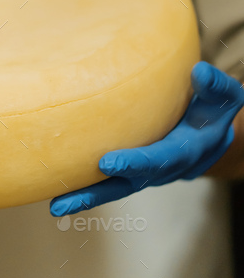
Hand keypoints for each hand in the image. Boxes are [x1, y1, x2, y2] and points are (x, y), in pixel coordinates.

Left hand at [50, 61, 243, 215]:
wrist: (213, 128)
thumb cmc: (213, 106)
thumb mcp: (222, 95)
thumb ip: (214, 86)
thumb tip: (199, 72)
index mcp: (190, 148)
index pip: (163, 158)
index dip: (138, 162)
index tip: (107, 162)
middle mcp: (168, 167)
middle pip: (133, 183)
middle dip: (101, 190)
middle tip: (66, 198)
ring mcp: (151, 172)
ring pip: (118, 188)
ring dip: (87, 197)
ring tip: (56, 206)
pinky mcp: (136, 169)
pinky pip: (111, 181)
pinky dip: (87, 187)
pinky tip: (58, 191)